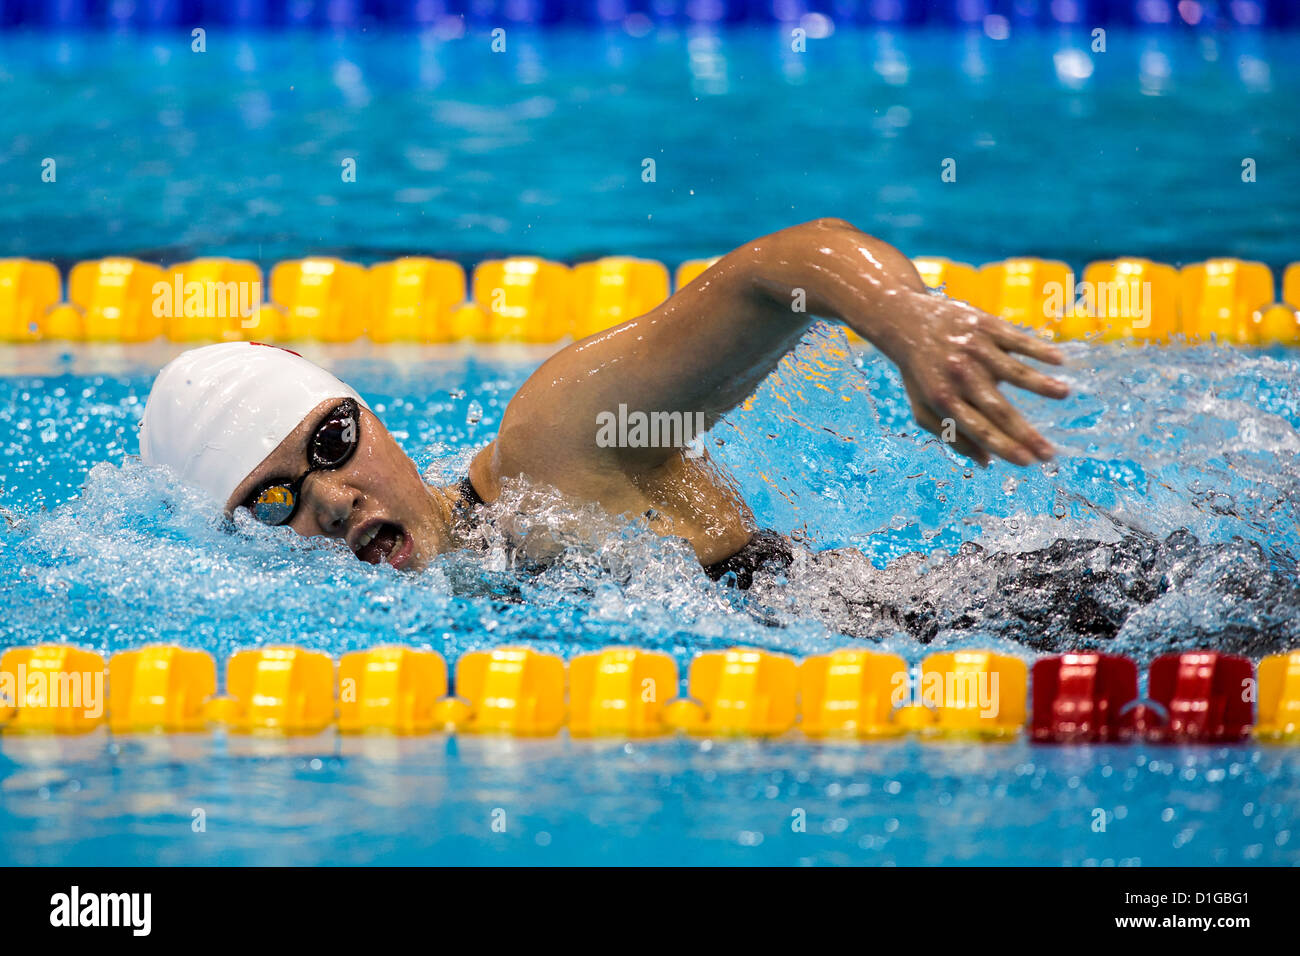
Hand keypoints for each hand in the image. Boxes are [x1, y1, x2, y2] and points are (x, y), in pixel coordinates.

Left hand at [891, 294, 1068, 466]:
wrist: (905, 320)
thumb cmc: (919, 373)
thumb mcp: (923, 407)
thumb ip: (951, 436)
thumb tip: (987, 463)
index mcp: (944, 399)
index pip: (979, 429)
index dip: (1004, 447)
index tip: (1029, 463)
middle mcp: (960, 375)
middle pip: (999, 409)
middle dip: (1026, 434)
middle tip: (1051, 452)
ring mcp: (974, 349)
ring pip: (1013, 371)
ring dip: (1040, 383)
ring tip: (1064, 394)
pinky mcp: (985, 326)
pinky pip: (1016, 339)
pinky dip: (1038, 349)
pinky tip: (1058, 360)